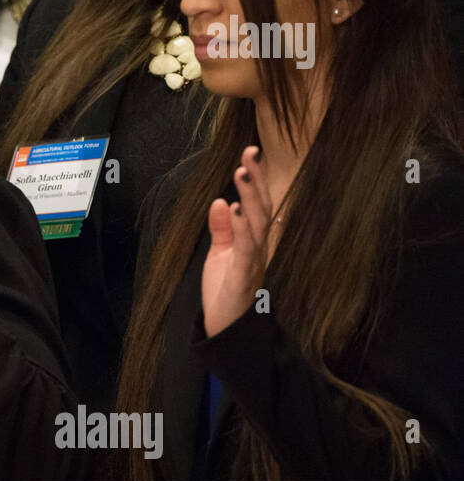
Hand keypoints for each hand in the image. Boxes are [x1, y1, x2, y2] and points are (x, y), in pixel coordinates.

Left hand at [202, 146, 270, 337]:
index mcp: (253, 240)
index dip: (255, 179)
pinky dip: (241, 229)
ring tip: (242, 172)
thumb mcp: (219, 254)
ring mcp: (254, 262)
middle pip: (262, 208)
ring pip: (258, 224)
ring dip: (250, 197)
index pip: (256, 204)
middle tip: (250, 152)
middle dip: (256, 180)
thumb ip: (221, 228)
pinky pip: (246, 250)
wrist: (224, 329)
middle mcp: (259, 248)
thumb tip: (221, 200)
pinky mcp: (243, 277)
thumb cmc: (225, 291)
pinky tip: (234, 210)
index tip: (250, 153)